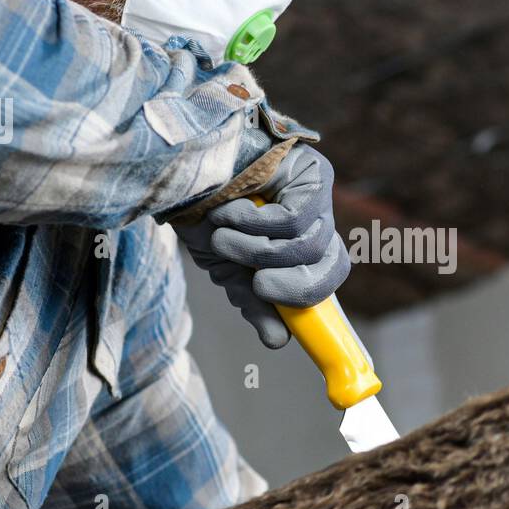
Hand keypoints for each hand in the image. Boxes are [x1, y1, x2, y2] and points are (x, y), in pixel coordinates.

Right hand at [180, 144, 350, 347]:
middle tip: (256, 284)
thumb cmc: (203, 212)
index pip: (328, 277)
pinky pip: (295, 219)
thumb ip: (255, 303)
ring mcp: (318, 193)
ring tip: (223, 235)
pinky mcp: (310, 171)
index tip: (294, 326)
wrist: (177, 167)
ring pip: (308, 247)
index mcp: (303, 243)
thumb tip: (278, 341)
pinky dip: (255, 225)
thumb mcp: (227, 268)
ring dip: (257, 252)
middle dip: (290, 286)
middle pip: (332, 268)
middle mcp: (318, 218)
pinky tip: (229, 210)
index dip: (312, 298)